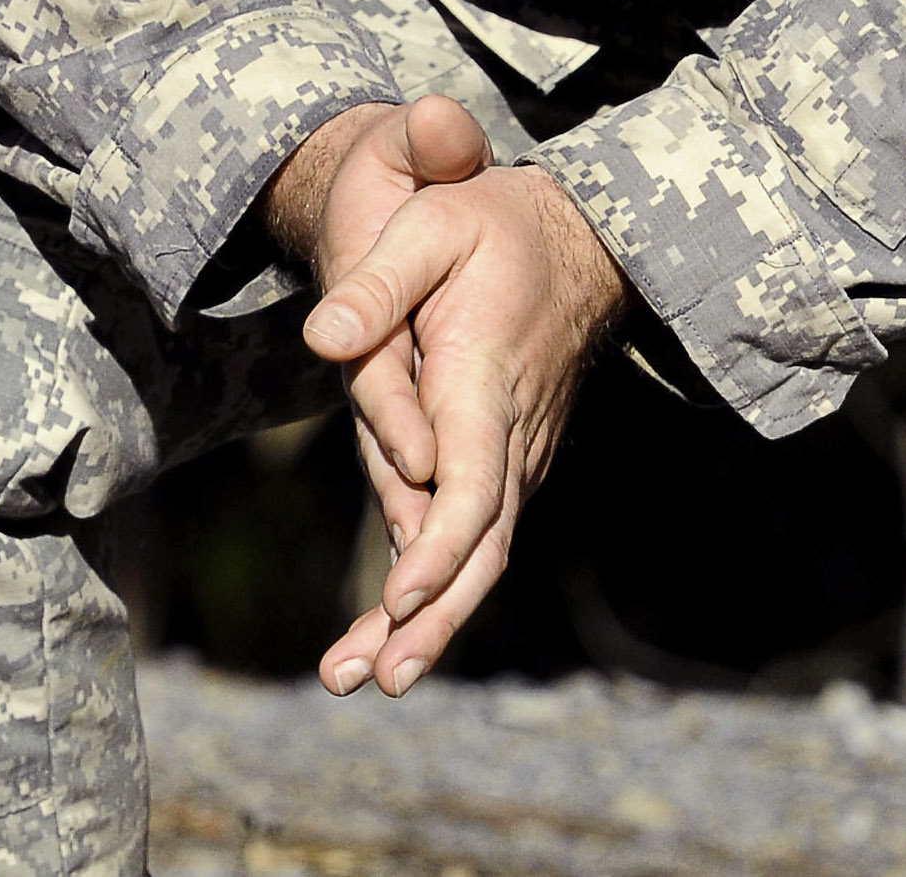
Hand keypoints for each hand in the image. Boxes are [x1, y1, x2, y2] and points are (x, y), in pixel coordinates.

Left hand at [266, 96, 629, 698]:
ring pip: (478, 553)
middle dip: (432, 619)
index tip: (402, 600)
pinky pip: (474, 536)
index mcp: (485, 381)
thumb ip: (378, 284)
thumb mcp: (434, 224)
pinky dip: (438, 587)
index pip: (471, 485)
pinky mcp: (502, 464)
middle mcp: (508, 436)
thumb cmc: (497, 225)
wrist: (585, 239)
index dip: (438, 549)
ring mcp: (512, 457)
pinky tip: (391, 632)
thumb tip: (321, 339)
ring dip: (429, 622)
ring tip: (363, 678)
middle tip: (379, 680)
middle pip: (479, 547)